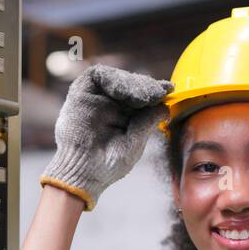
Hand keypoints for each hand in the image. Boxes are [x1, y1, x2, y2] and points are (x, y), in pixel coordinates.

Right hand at [39, 64, 173, 211]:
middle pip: (131, 84)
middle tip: (156, 94)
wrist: (82, 174)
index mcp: (125, 116)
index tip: (168, 89)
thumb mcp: (134, 144)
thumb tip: (166, 107)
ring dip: (131, 82)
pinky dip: (112, 78)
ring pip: (116, 77)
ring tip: (141, 97)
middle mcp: (110, 105)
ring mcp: (95, 99)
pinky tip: (122, 91)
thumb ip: (147, 123)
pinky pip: (96, 75)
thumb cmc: (107, 166)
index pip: (143, 96)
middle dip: (146, 86)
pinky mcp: (80, 94)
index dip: (156, 90)